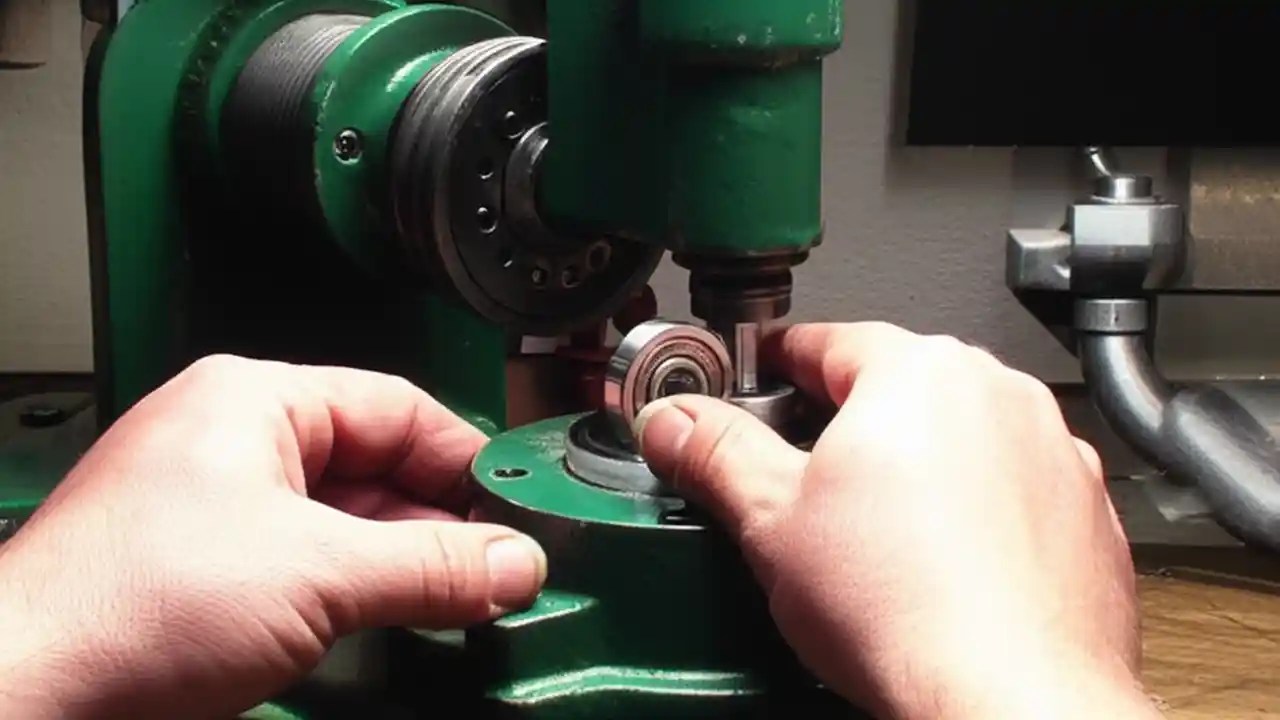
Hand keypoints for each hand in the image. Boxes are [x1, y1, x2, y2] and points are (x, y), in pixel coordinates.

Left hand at [0, 356, 545, 719]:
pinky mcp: (209, 575)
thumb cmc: (120, 607)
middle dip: (440, 523)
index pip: (397, 408)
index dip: (465, 458)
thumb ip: (432, 567)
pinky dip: (359, 593)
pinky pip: (310, 567)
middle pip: (376, 468)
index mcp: (255, 402)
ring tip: (461, 603)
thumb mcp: (317, 575)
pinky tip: (396, 624)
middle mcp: (237, 446)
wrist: (23, 699)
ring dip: (403, 565)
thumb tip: (511, 562)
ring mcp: (220, 513)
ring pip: (346, 523)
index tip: (516, 509)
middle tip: (500, 570)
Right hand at [635, 323, 1158, 718]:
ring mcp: (1052, 451)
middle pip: (897, 385)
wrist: (1013, 699)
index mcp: (917, 372)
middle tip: (802, 477)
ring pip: (959, 436)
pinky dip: (975, 509)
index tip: (754, 386)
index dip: (774, 365)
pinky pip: (1011, 488)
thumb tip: (674, 419)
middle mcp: (997, 394)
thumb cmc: (909, 611)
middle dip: (845, 421)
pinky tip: (940, 561)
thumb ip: (716, 452)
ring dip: (916, 464)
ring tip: (875, 534)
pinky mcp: (1084, 511)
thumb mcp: (772, 519)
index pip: (825, 341)